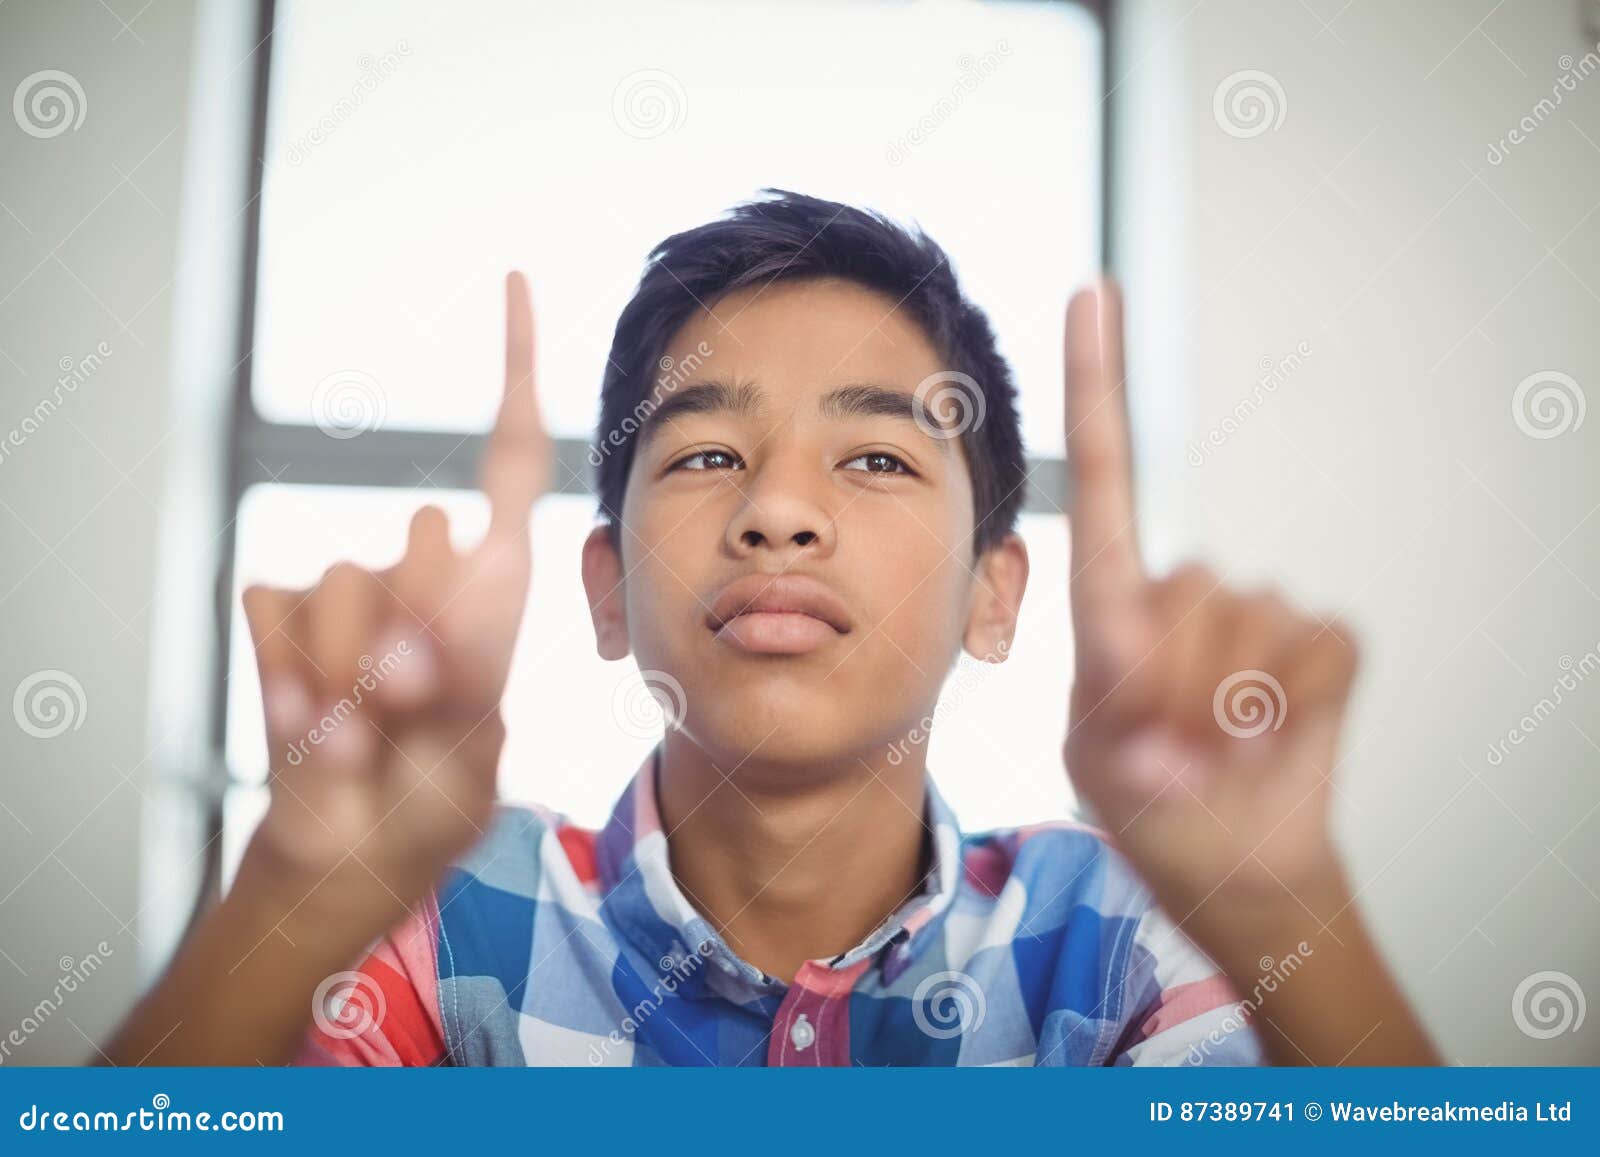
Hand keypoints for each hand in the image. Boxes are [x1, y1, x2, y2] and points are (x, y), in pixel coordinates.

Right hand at [238, 271, 551, 927]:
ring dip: (360, 680)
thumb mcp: (474, 743)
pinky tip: (318, 722)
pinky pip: (277, 612)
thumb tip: (410, 614)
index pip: (511, 456)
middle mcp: (419, 562)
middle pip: (421, 541)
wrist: (353, 849)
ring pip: (345, 589)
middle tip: (422, 711)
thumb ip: (462, 672)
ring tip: (374, 731)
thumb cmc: (435, 794)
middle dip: (426, 633)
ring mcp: (344, 580)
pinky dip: (295, 682)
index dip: (515, 367)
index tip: (516, 278)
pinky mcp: (276, 603)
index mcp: (496, 581)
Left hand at [1061, 280, 1357, 929]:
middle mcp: (1182, 591)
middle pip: (1188, 595)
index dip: (1097, 386)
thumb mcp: (1104, 771)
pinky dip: (1299, 709)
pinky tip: (1272, 739)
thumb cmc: (1154, 812)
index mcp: (1109, 610)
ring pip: (1252, 627)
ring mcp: (1257, 611)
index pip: (1102, 481)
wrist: (1237, 868)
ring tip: (1215, 752)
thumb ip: (1119, 725)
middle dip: (1179, 692)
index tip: (1093, 293)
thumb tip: (1157, 698)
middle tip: (1172, 752)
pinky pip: (1322, 651)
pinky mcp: (1321, 641)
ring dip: (1233, 710)